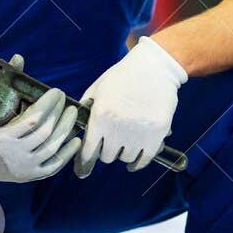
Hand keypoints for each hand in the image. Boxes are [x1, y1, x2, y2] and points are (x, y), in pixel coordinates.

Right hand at [0, 55, 80, 182]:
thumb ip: (2, 82)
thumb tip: (19, 58)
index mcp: (2, 136)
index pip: (34, 118)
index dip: (49, 104)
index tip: (56, 92)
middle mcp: (14, 154)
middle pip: (47, 133)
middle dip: (61, 115)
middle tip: (67, 101)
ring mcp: (23, 167)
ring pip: (53, 148)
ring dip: (66, 130)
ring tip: (73, 115)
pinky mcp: (28, 176)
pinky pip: (54, 165)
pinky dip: (67, 152)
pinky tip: (75, 139)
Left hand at [76, 36, 186, 177]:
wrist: (154, 69)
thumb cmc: (123, 77)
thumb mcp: (98, 88)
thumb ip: (85, 108)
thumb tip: (75, 127)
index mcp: (100, 116)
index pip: (89, 150)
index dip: (87, 157)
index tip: (87, 160)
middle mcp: (117, 128)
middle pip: (107, 157)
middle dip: (107, 151)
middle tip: (110, 143)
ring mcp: (138, 133)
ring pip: (125, 158)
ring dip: (123, 153)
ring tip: (125, 143)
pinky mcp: (156, 135)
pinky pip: (144, 159)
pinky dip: (138, 163)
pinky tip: (134, 161)